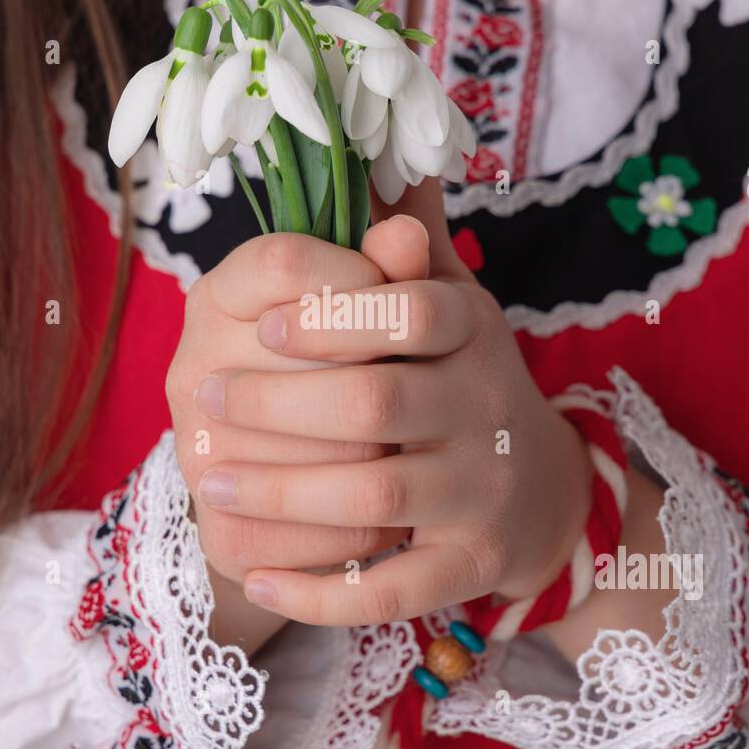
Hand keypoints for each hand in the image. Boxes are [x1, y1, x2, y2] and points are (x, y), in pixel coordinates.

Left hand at [197, 179, 593, 626]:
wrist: (544, 495)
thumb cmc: (468, 384)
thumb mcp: (452, 307)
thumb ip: (411, 246)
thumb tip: (388, 156)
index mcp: (473, 334)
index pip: (413, 310)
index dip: (334, 315)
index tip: (263, 324)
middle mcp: (486, 409)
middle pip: (375, 402)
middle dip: (278, 402)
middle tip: (204, 398)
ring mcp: (481, 493)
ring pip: (372, 493)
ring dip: (278, 490)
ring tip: (206, 475)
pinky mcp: (469, 565)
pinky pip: (390, 588)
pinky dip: (317, 591)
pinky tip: (255, 578)